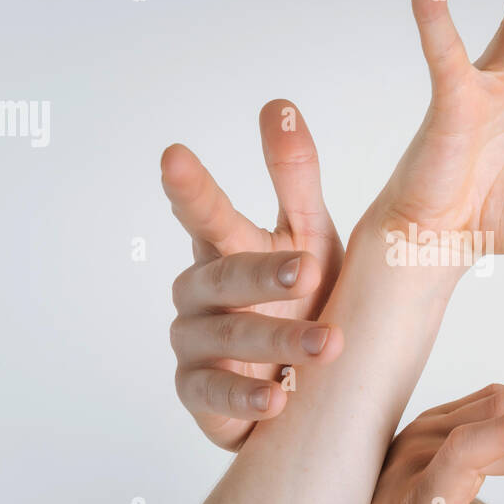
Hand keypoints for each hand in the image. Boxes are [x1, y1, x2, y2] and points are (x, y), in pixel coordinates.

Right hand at [162, 100, 343, 450]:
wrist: (307, 374)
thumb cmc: (305, 293)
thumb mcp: (309, 233)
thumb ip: (294, 176)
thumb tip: (278, 104)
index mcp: (226, 245)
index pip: (205, 213)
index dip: (191, 188)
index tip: (174, 157)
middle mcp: (202, 290)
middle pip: (223, 275)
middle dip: (264, 272)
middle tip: (307, 266)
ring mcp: (197, 342)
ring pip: (229, 335)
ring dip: (279, 338)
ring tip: (328, 344)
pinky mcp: (200, 391)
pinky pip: (218, 393)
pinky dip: (248, 396)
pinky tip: (280, 399)